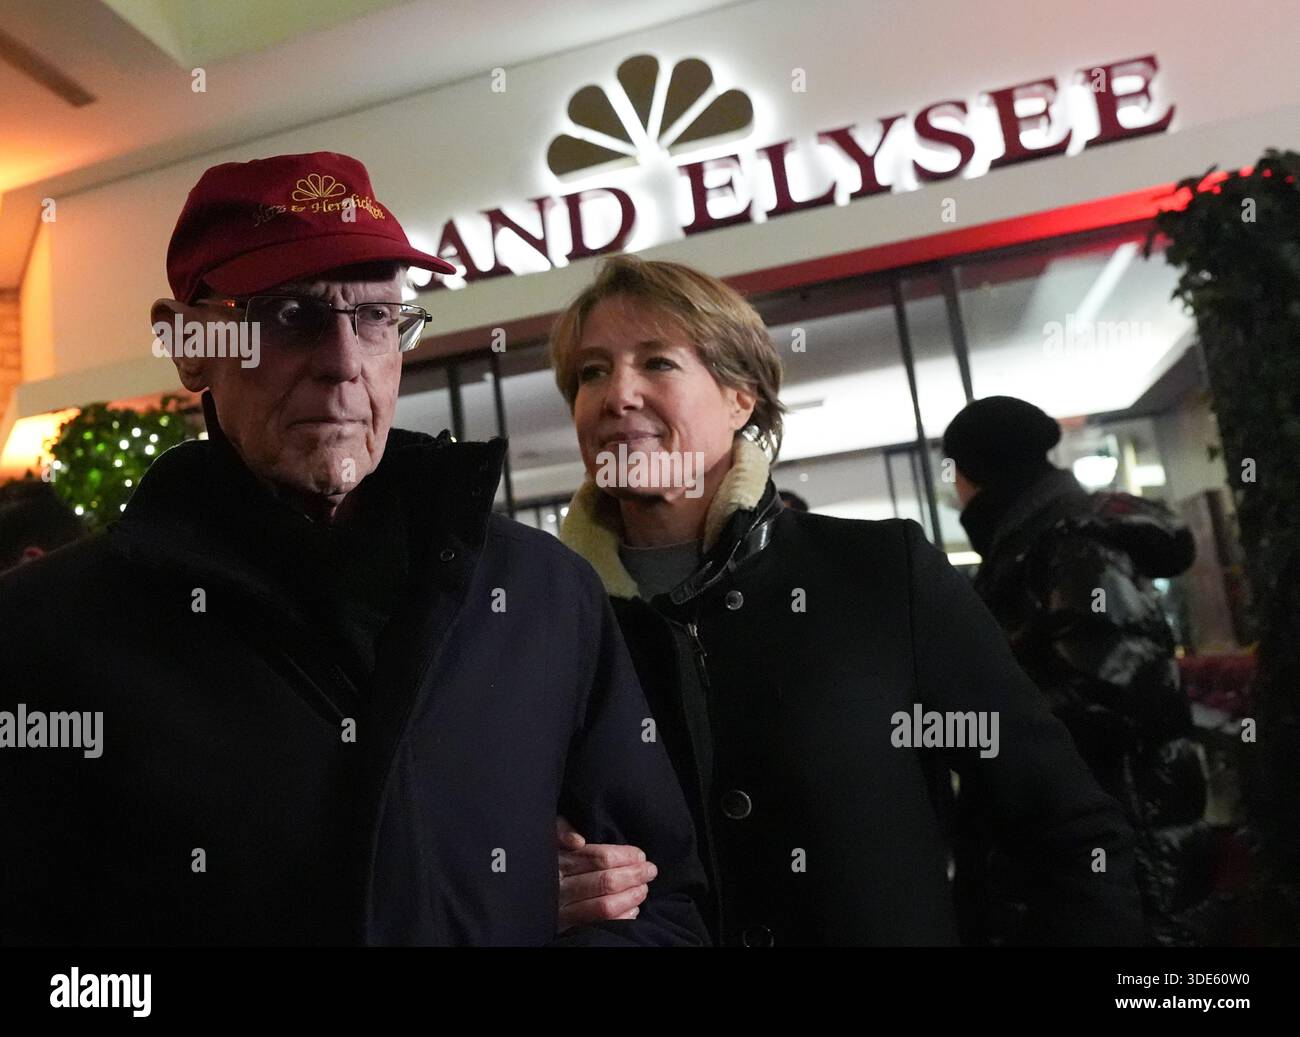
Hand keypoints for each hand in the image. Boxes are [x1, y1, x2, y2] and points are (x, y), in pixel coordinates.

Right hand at [556, 815, 658, 931]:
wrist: (525, 894)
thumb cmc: (548, 857)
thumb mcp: (550, 837)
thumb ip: (562, 829)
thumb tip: (578, 841)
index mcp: (558, 862)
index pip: (598, 858)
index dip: (625, 856)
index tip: (640, 855)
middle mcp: (560, 888)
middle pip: (605, 881)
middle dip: (634, 875)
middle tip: (650, 871)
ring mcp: (563, 912)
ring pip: (605, 906)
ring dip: (631, 896)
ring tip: (643, 889)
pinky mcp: (567, 929)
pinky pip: (601, 925)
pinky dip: (622, 917)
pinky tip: (633, 908)